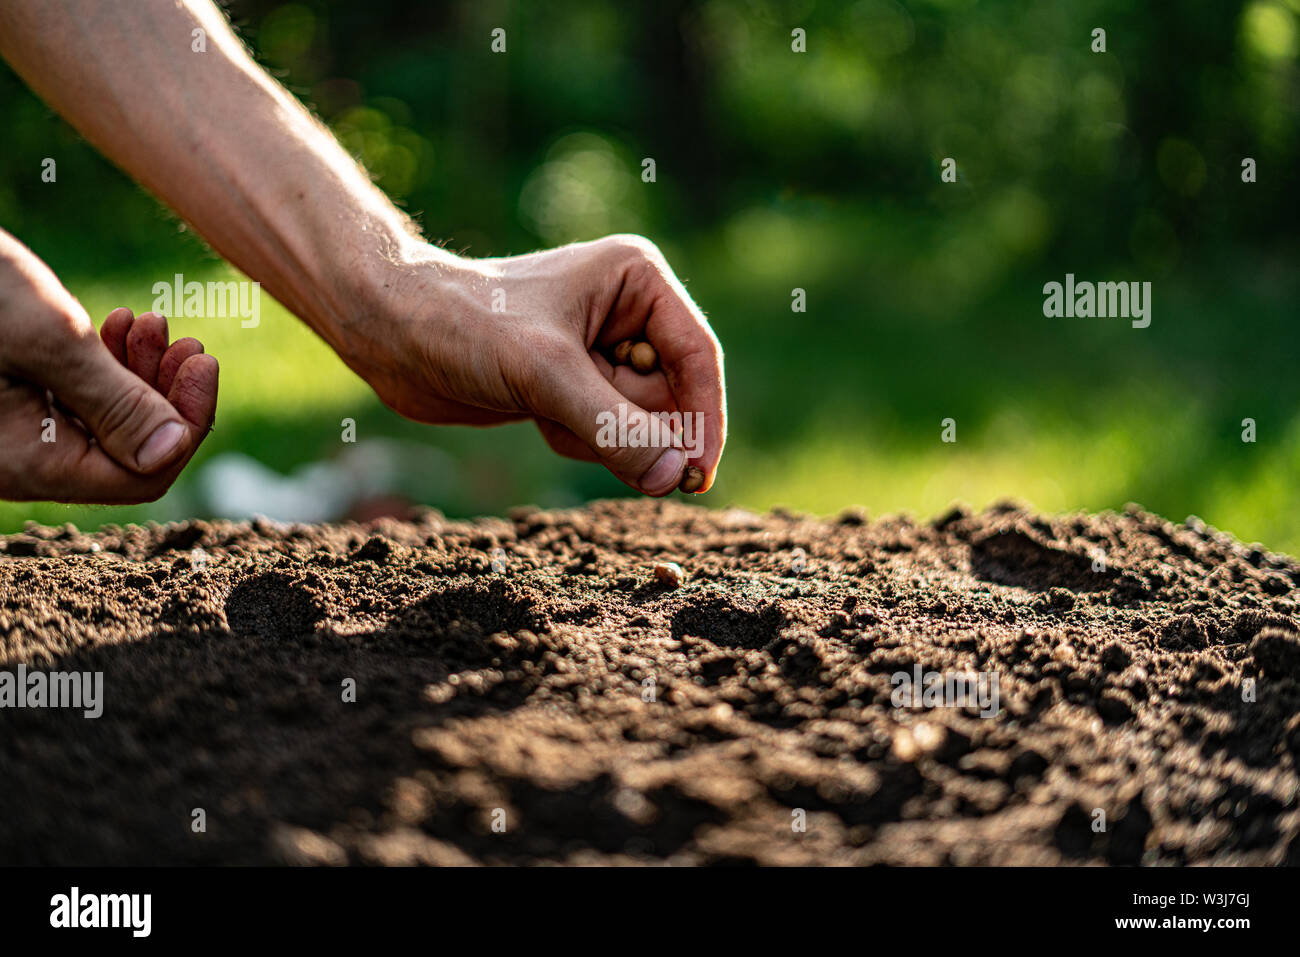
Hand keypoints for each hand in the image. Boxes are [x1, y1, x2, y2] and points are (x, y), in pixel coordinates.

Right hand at [0, 233, 217, 502]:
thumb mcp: (46, 338)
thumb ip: (114, 400)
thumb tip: (172, 450)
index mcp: (26, 464)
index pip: (140, 475)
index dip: (186, 424)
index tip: (204, 362)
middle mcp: (23, 459)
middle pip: (130, 451)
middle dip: (167, 395)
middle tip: (186, 342)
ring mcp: (18, 431)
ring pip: (109, 423)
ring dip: (142, 374)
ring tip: (149, 324)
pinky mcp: (13, 400)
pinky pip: (79, 400)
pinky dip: (110, 366)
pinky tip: (122, 326)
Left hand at [346, 234, 725, 495]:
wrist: (388, 332)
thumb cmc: (464, 325)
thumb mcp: (547, 375)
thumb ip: (616, 428)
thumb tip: (675, 478)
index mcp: (636, 281)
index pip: (697, 358)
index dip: (703, 420)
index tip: (696, 476)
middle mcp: (627, 313)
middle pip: (671, 399)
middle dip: (631, 427)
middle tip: (581, 425)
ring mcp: (600, 353)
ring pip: (638, 424)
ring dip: (596, 435)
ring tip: (543, 406)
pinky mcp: (574, 386)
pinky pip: (604, 435)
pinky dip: (575, 439)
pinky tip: (532, 414)